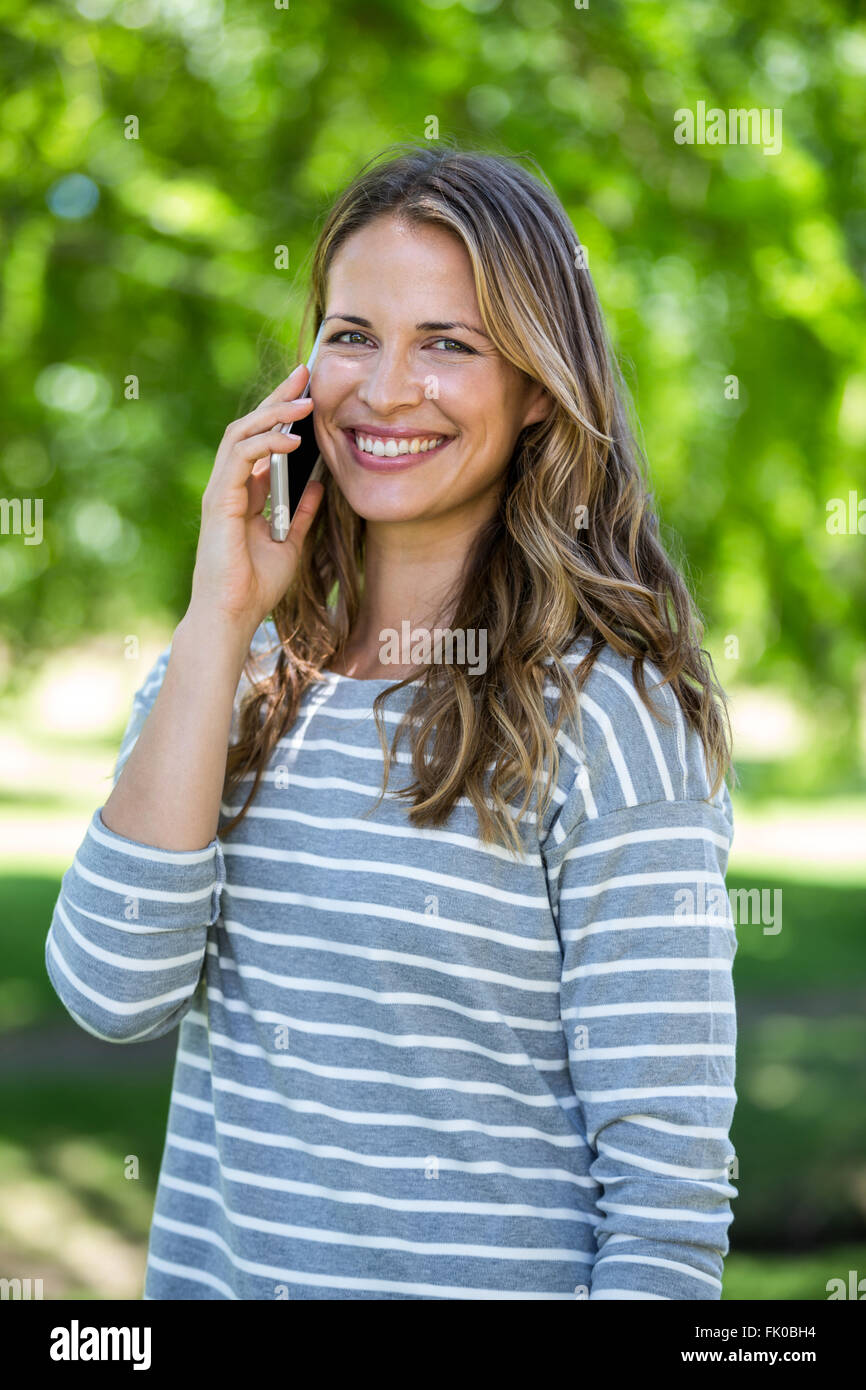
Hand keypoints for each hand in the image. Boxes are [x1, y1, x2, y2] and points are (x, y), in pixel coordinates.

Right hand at [186, 364, 323, 638]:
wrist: (233, 615)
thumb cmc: (256, 586)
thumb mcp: (292, 542)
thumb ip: (302, 511)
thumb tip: (320, 484)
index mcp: (245, 492)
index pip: (262, 439)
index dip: (282, 412)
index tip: (309, 388)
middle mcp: (230, 485)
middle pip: (250, 426)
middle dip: (277, 397)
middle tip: (304, 372)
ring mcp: (221, 491)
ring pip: (241, 434)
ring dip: (273, 413)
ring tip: (304, 400)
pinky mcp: (219, 502)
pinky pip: (240, 459)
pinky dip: (265, 445)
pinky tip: (292, 439)